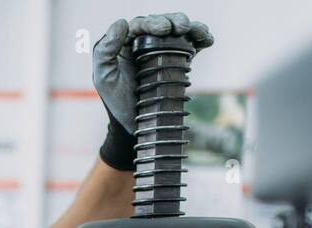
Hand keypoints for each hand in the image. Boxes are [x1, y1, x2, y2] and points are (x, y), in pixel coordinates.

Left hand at [94, 13, 214, 134]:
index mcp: (126, 41)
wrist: (135, 123)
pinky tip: (207, 40)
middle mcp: (145, 41)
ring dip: (192, 28)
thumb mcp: (103, 78)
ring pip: (179, 31)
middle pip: (163, 22)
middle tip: (181, 28)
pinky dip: (201, 40)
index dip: (153, 23)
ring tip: (200, 32)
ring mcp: (163, 50)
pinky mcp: (177, 60)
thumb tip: (122, 23)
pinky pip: (191, 46)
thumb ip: (105, 51)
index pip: (141, 25)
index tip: (164, 29)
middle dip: (175, 21)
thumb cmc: (116, 100)